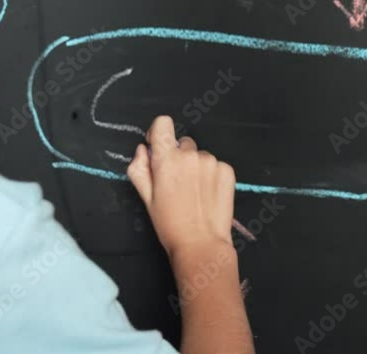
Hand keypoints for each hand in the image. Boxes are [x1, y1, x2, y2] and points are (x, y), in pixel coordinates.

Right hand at [127, 116, 236, 258]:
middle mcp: (190, 154)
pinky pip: (215, 164)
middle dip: (178, 157)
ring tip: (194, 193)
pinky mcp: (227, 170)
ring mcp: (211, 161)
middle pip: (182, 143)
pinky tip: (207, 194)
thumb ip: (139, 168)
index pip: (163, 123)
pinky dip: (210, 175)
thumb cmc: (169, 223)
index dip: (159, 134)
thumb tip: (143, 149)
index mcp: (167, 159)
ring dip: (195, 167)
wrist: (201, 244)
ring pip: (199, 155)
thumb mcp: (146, 198)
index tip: (159, 149)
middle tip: (177, 183)